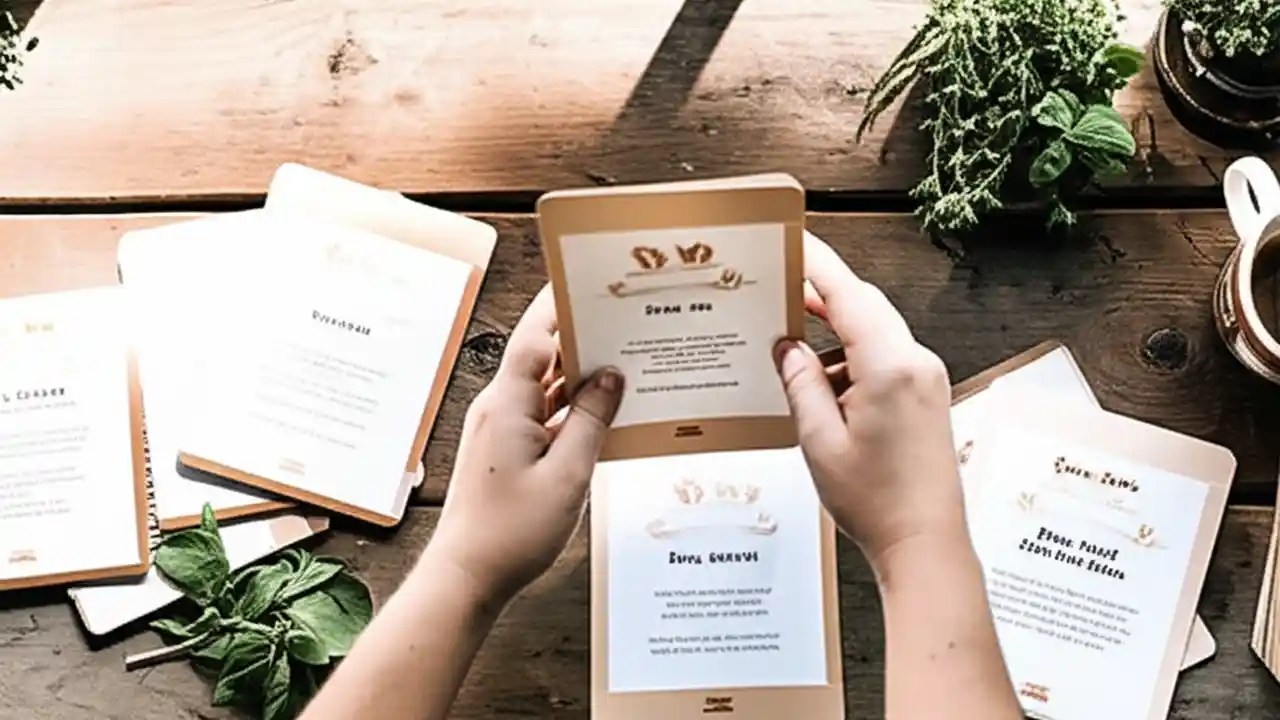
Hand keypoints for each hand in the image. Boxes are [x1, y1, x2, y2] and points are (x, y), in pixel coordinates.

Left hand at [427, 286, 622, 609]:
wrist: (467, 576)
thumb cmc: (510, 532)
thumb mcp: (567, 475)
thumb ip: (591, 420)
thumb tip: (611, 377)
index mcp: (507, 403)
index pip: (536, 335)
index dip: (561, 303)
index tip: (587, 278)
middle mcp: (499, 407)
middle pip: (542, 355)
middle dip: (580, 334)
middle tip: (620, 316)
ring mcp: (501, 428)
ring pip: (544, 386)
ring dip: (579, 375)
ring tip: (622, 358)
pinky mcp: (506, 449)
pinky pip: (542, 413)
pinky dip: (570, 407)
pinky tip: (601, 410)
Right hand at [776, 233, 964, 566]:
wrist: (925, 545)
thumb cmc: (878, 502)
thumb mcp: (819, 440)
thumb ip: (800, 383)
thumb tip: (787, 348)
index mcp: (890, 366)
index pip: (847, 294)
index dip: (815, 264)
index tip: (791, 242)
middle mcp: (916, 364)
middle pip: (862, 308)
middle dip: (818, 298)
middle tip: (778, 291)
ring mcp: (925, 380)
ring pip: (872, 335)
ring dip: (832, 338)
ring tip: (791, 358)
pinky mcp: (925, 397)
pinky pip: (883, 361)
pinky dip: (850, 364)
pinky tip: (820, 389)